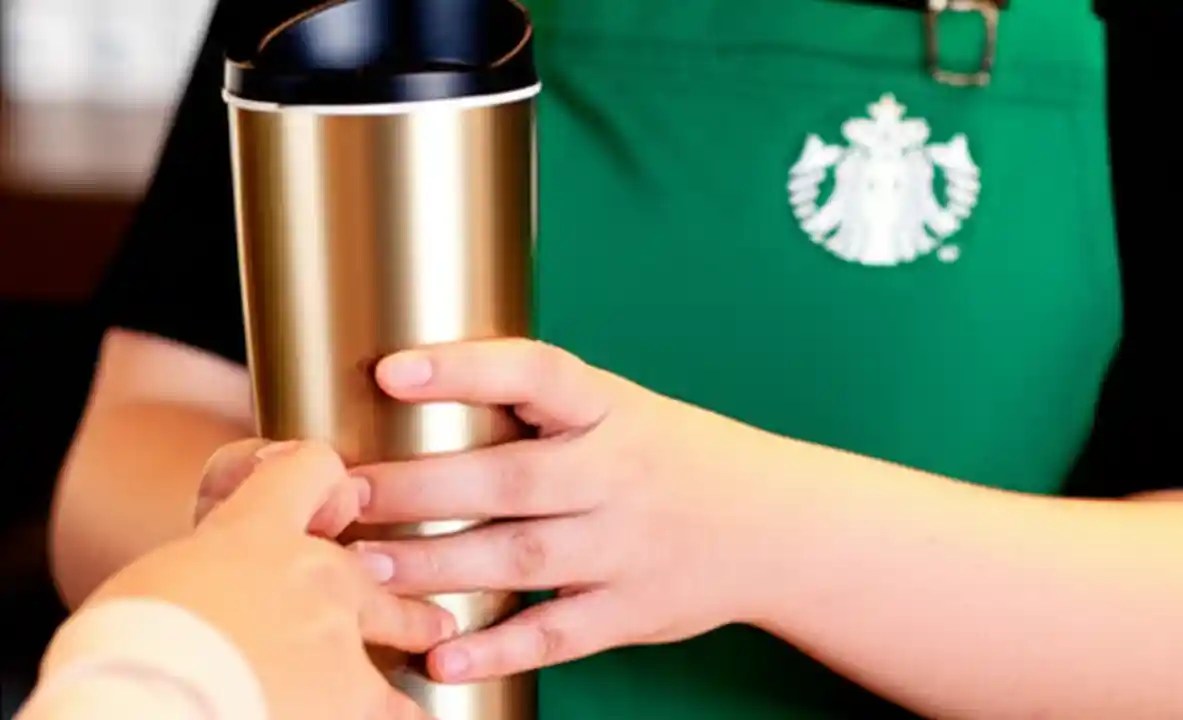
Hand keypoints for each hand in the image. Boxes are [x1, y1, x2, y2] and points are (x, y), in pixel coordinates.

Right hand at [89, 441, 455, 719]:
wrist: (156, 701)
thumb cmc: (126, 652)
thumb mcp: (144, 593)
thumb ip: (197, 579)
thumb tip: (206, 614)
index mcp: (253, 532)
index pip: (307, 468)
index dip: (320, 481)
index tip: (334, 497)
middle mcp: (313, 574)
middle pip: (363, 564)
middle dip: (380, 581)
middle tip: (404, 592)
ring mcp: (341, 637)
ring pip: (397, 627)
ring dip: (409, 634)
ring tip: (430, 646)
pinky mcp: (357, 699)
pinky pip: (397, 708)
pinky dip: (402, 713)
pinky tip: (416, 715)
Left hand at [355, 339, 798, 683]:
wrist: (776, 525)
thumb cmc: (678, 458)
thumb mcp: (625, 411)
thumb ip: (543, 409)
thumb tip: (423, 391)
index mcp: (614, 410)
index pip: (538, 374)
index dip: (465, 369)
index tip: (392, 372)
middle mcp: (620, 475)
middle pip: (512, 479)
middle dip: (423, 488)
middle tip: (348, 493)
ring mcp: (628, 547)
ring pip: (523, 558)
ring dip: (438, 566)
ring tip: (362, 571)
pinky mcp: (632, 611)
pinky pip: (557, 634)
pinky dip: (497, 649)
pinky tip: (440, 655)